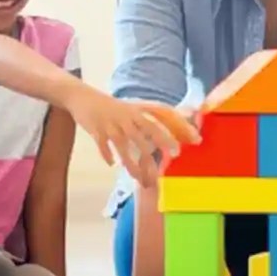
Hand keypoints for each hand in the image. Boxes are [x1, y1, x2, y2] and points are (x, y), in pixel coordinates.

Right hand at [66, 89, 198, 187]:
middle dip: (163, 141)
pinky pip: (104, 145)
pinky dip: (108, 156)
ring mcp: (112, 123)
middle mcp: (127, 115)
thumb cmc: (111, 107)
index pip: (164, 114)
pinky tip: (112, 165)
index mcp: (138, 108)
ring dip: (133, 164)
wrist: (81, 96)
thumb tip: (178, 123)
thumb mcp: (132, 108)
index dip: (180, 125)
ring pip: (126, 145)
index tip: (195, 139)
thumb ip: (150, 118)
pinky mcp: (96, 130)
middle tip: (174, 157)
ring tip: (141, 179)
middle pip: (148, 129)